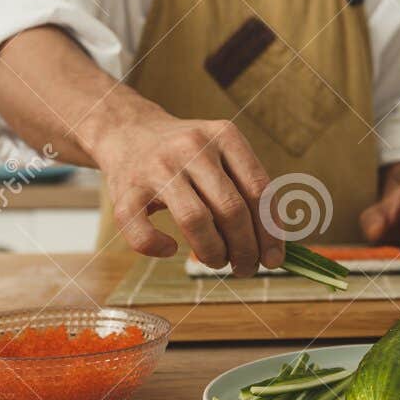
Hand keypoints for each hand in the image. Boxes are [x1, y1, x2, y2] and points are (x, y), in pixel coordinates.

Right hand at [90, 113, 282, 275]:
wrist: (128, 131)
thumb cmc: (188, 155)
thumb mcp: (222, 153)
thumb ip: (246, 189)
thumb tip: (273, 247)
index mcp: (224, 135)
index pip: (258, 189)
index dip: (270, 231)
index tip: (274, 259)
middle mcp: (192, 146)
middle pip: (231, 209)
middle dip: (245, 248)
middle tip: (246, 267)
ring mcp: (157, 167)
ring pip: (194, 220)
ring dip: (213, 252)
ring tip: (217, 261)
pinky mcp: (125, 190)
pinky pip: (142, 231)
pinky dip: (157, 248)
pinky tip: (170, 249)